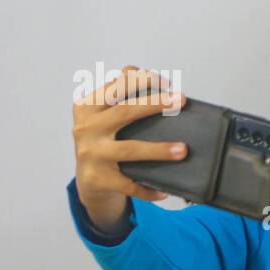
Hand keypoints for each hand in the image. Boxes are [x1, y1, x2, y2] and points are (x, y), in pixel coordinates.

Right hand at [71, 65, 186, 229]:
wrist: (88, 180)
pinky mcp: (98, 179)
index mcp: (87, 106)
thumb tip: (166, 93)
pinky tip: (164, 191)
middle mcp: (86, 127)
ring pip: (130, 149)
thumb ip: (122, 102)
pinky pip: (129, 185)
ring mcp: (91, 153)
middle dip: (155, 103)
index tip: (167, 81)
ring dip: (159, 149)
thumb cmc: (103, 142)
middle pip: (124, 111)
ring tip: (182, 150)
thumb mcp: (104, 118)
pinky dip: (148, 190)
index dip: (142, 78)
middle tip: (180, 101)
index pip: (116, 85)